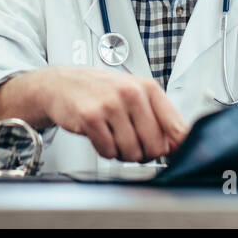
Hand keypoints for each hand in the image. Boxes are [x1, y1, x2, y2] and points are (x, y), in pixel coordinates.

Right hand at [0, 67, 189, 161]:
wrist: (61, 84)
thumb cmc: (100, 90)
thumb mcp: (133, 95)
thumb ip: (157, 118)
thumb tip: (176, 146)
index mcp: (147, 88)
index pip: (176, 126)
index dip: (176, 147)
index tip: (172, 153)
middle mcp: (131, 93)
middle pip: (155, 145)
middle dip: (145, 153)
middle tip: (133, 145)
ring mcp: (111, 105)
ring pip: (132, 152)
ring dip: (123, 153)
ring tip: (113, 137)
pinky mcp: (92, 118)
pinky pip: (109, 152)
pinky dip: (105, 151)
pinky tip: (100, 136)